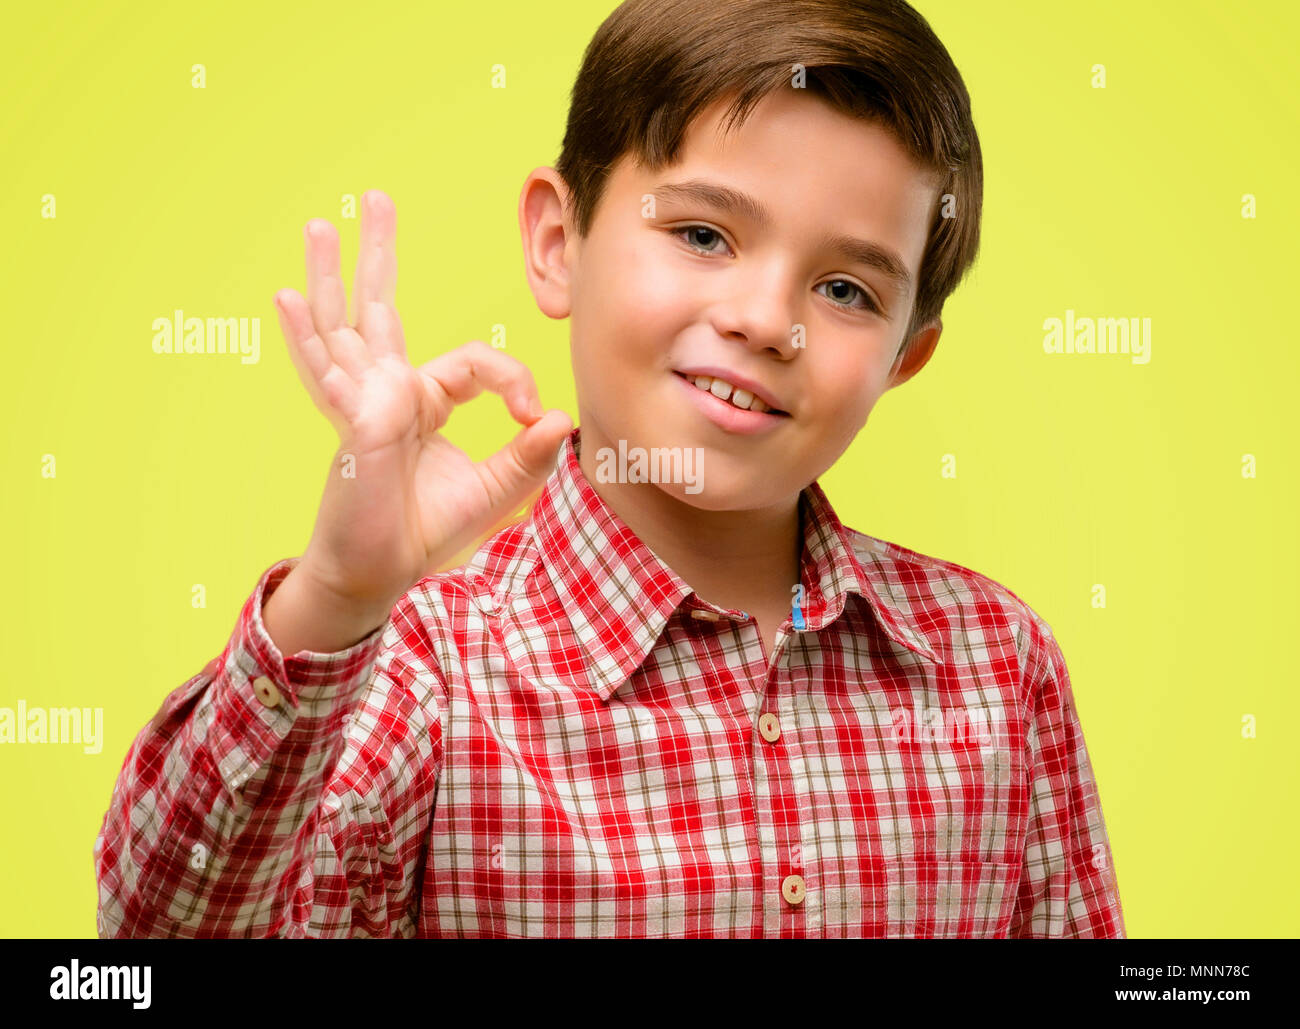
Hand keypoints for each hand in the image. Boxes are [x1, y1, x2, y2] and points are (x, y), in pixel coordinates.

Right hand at [272, 190, 572, 611]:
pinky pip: (328, 375)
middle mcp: (389, 391)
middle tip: (377, 199)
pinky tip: (286, 298)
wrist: (378, 571)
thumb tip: (559, 419)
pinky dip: (305, 336)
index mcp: (425, 400)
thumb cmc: (422, 530)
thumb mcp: (493, 492)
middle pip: (382, 308)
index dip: (511, 377)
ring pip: (345, 325)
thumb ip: (526, 457)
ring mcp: (362, 403)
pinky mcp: (352, 424)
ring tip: (317, 225)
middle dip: (379, 254)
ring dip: (330, 274)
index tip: (531, 415)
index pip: (475, 361)